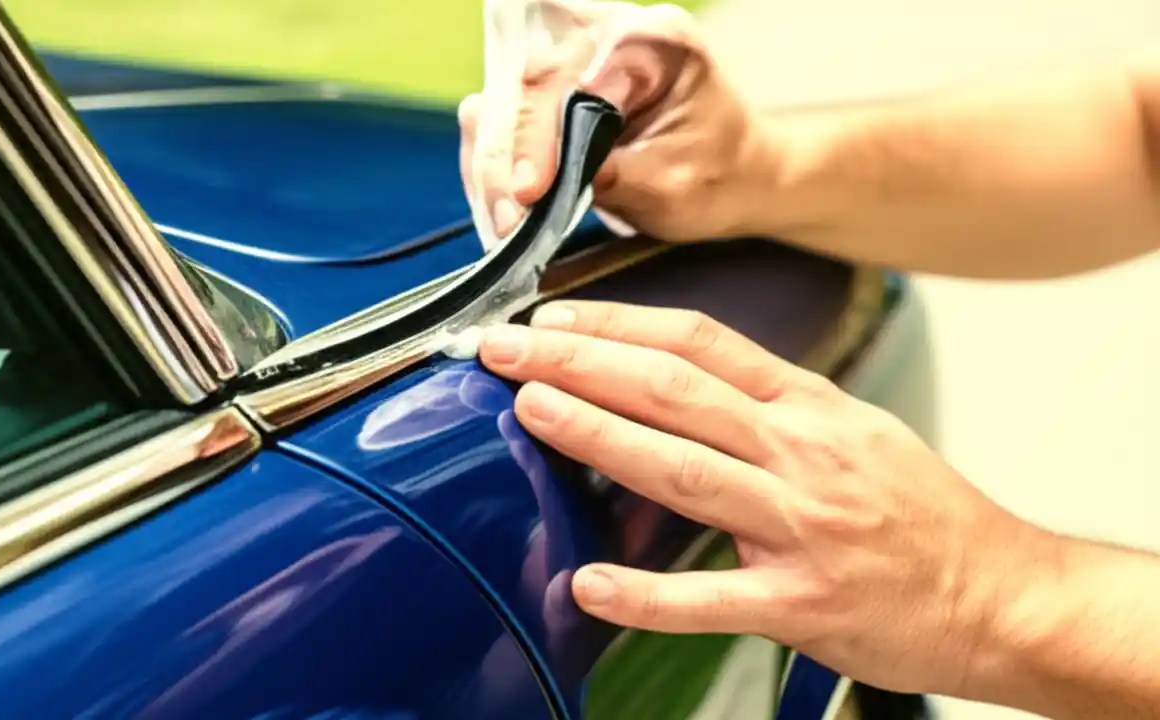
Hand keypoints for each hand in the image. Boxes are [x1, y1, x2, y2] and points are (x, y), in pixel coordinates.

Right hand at [458, 1, 782, 244]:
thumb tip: (532, 188)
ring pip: (505, 98)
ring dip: (492, 162)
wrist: (743, 176)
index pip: (568, 84)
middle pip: (525, 85)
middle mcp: (609, 30)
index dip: (536, 143)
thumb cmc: (721, 180)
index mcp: (650, 42)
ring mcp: (580, 52)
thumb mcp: (670, 187)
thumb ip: (604, 177)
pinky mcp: (562, 81)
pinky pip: (508, 113)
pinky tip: (498, 201)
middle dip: (504, 160)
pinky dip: (498, 161)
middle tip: (506, 223)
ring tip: (500, 222)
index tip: (526, 197)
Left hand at [477, 301, 1057, 696]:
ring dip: (600, 437)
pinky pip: (712, 598)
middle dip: (582, 363)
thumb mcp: (853, 431)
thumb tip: (683, 381)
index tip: (555, 316)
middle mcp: (801, 455)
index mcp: (809, 408)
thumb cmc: (923, 515)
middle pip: (675, 392)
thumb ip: (771, 406)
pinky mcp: (803, 603)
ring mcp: (801, 528)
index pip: (699, 344)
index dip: (619, 324)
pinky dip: (646, 594)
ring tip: (532, 412)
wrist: (1003, 594)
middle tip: (509, 349)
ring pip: (685, 470)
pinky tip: (589, 584)